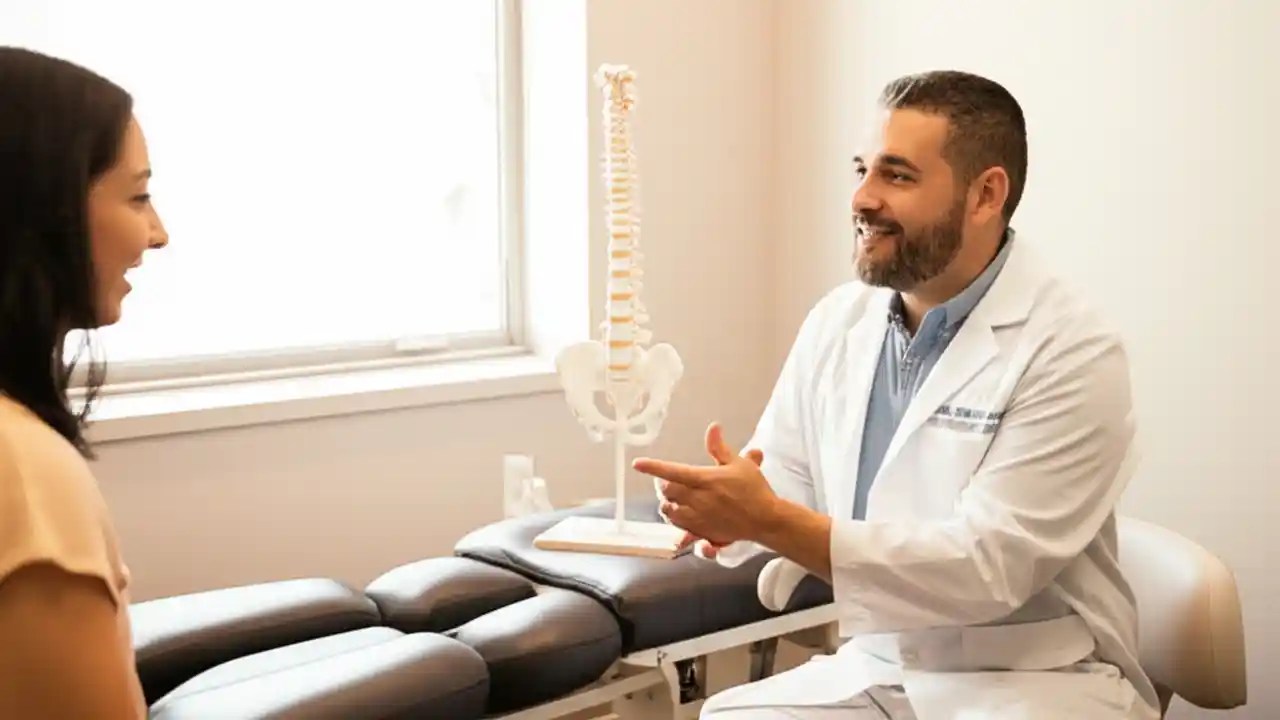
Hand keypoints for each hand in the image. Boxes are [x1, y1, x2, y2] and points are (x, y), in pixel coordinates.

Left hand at [635, 422, 776, 546]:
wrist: (766, 519)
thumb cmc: (754, 489)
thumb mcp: (740, 464)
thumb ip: (720, 448)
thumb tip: (713, 427)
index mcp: (705, 479)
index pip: (672, 471)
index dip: (653, 467)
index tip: (638, 464)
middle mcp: (699, 499)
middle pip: (667, 492)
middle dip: (663, 486)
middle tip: (667, 481)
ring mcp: (699, 518)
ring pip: (669, 511)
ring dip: (667, 504)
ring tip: (671, 499)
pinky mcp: (703, 532)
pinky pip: (679, 528)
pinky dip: (675, 520)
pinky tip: (678, 516)